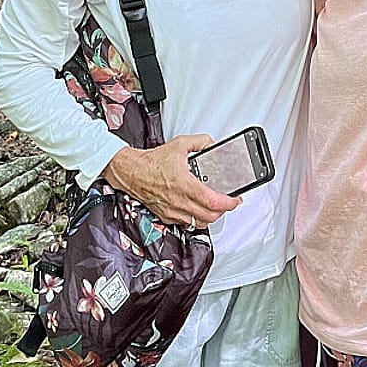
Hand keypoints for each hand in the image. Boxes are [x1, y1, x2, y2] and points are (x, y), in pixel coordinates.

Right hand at [103, 134, 240, 225]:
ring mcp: (172, 211)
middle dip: (223, 211)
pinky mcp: (165, 215)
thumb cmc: (151, 161)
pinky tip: (198, 210)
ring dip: (210, 217)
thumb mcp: (179, 144)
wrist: (131, 172)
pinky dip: (196, 220)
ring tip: (215, 207)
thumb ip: (200, 142)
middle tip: (228, 202)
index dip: (228, 203)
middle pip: (209, 216)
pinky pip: (186, 224)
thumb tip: (212, 144)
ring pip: (198, 223)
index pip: (212, 201)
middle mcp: (178, 201)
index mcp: (184, 184)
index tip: (235, 199)